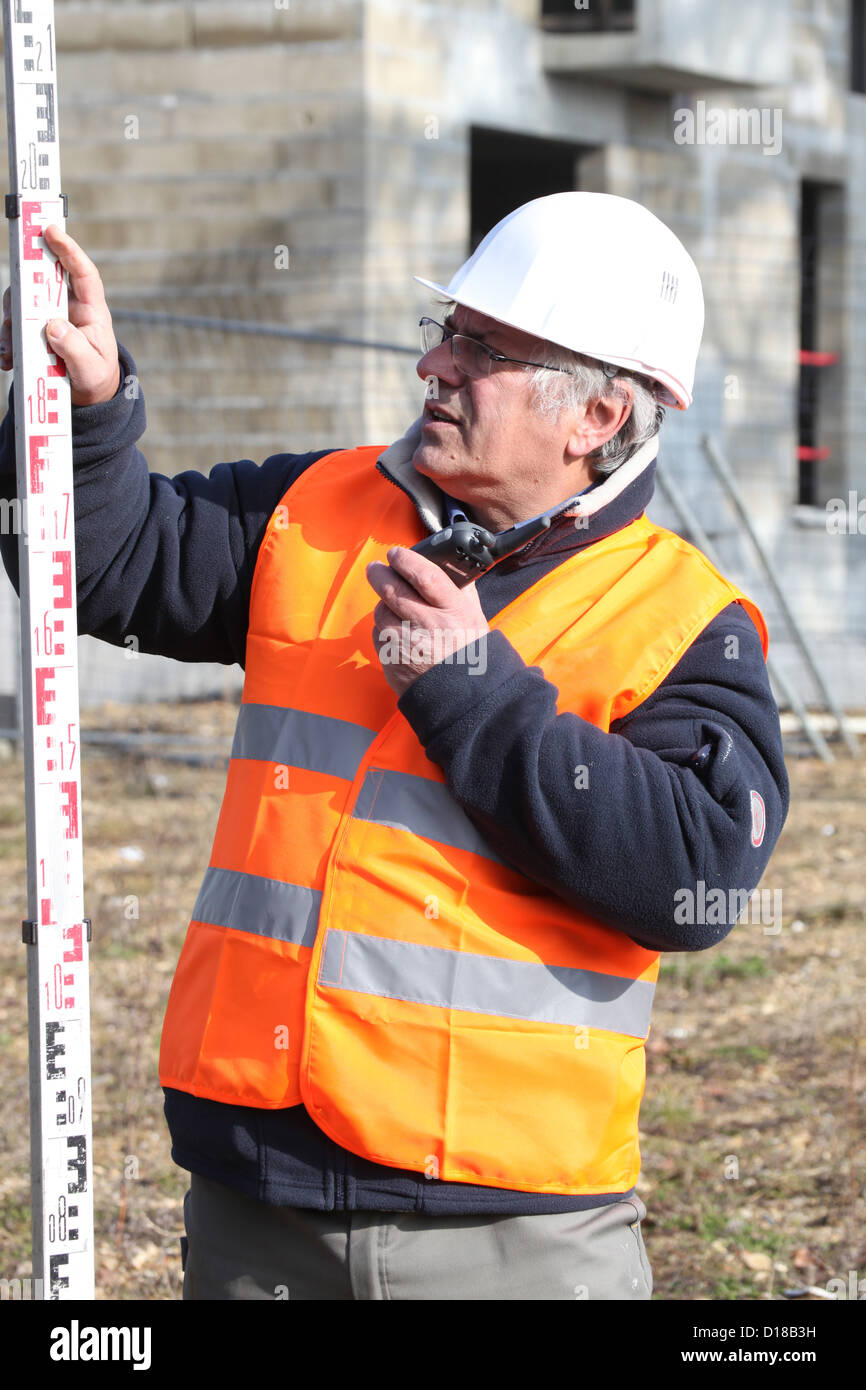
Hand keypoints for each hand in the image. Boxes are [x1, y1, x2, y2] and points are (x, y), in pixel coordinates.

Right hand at [0, 223, 120, 404]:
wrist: (87, 394)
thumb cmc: (95, 375)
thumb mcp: (90, 369)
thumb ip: (75, 348)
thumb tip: (52, 325)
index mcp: (91, 310)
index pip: (83, 273)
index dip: (69, 249)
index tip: (52, 230)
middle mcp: (67, 306)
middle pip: (44, 279)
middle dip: (27, 272)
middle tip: (16, 264)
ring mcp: (47, 315)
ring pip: (22, 302)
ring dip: (12, 322)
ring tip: (12, 350)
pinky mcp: (32, 329)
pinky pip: (14, 326)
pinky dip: (7, 341)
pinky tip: (7, 359)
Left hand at [366, 545, 490, 696]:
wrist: (461, 694)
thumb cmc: (469, 651)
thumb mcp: (474, 616)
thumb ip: (461, 589)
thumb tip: (448, 564)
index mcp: (452, 611)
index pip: (423, 575)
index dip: (405, 560)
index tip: (396, 554)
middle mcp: (428, 626)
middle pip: (392, 589)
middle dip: (379, 573)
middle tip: (377, 568)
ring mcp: (407, 644)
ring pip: (380, 612)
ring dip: (383, 604)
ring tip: (393, 606)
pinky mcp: (392, 660)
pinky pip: (378, 636)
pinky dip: (383, 630)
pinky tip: (396, 632)